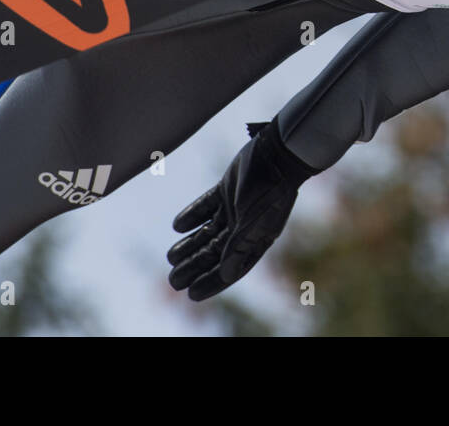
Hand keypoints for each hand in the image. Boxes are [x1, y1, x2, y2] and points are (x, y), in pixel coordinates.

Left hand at [167, 122, 318, 300]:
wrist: (277, 154)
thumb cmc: (269, 191)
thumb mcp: (254, 223)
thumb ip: (238, 247)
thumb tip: (225, 274)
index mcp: (255, 240)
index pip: (230, 267)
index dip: (211, 282)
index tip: (191, 295)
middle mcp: (244, 227)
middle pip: (215, 252)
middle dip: (195, 266)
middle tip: (174, 280)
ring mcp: (235, 208)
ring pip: (207, 232)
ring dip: (189, 245)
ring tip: (170, 257)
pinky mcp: (226, 189)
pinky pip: (206, 207)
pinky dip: (192, 217)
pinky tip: (178, 226)